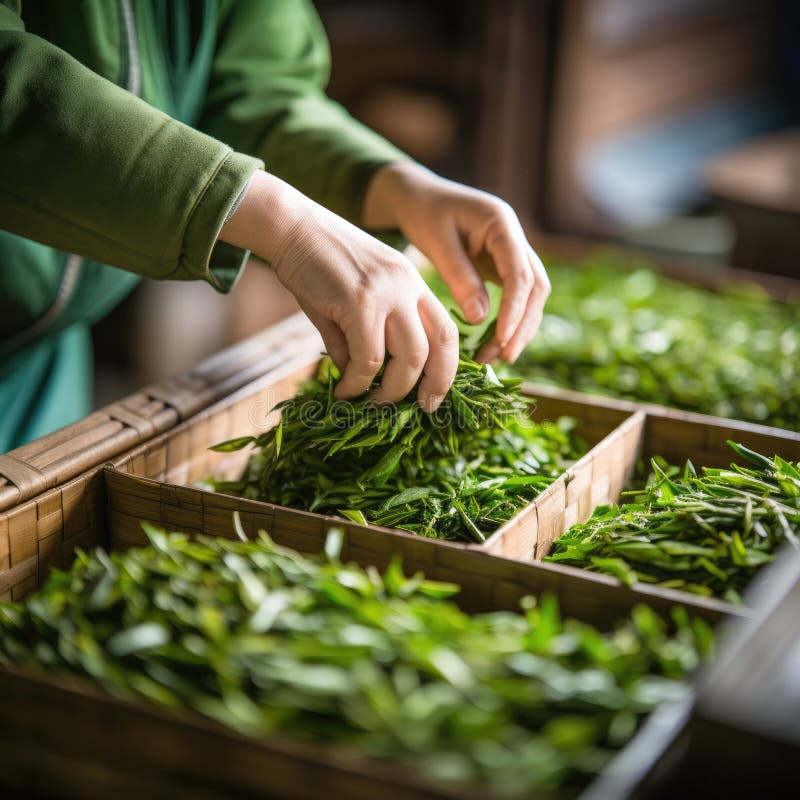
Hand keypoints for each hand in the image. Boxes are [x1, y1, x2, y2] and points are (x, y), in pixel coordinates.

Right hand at [219, 170, 458, 411]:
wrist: (289, 226)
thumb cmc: (315, 263)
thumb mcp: (349, 299)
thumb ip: (358, 337)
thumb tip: (356, 377)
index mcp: (412, 283)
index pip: (447, 330)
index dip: (448, 368)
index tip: (435, 395)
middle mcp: (408, 286)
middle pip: (441, 345)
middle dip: (434, 385)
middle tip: (421, 409)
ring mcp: (387, 292)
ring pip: (410, 358)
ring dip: (393, 391)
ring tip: (372, 403)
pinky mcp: (359, 301)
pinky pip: (369, 358)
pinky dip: (357, 383)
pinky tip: (343, 390)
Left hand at [363, 162, 549, 362]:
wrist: (418, 196)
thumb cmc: (423, 213)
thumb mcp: (436, 242)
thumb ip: (459, 277)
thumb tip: (480, 319)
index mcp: (502, 223)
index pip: (520, 273)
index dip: (514, 309)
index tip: (502, 338)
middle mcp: (515, 237)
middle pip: (535, 286)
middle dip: (523, 324)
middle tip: (504, 356)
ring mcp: (512, 252)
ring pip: (531, 295)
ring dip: (519, 327)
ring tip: (496, 358)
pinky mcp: (502, 265)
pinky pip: (516, 296)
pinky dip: (508, 321)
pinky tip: (493, 344)